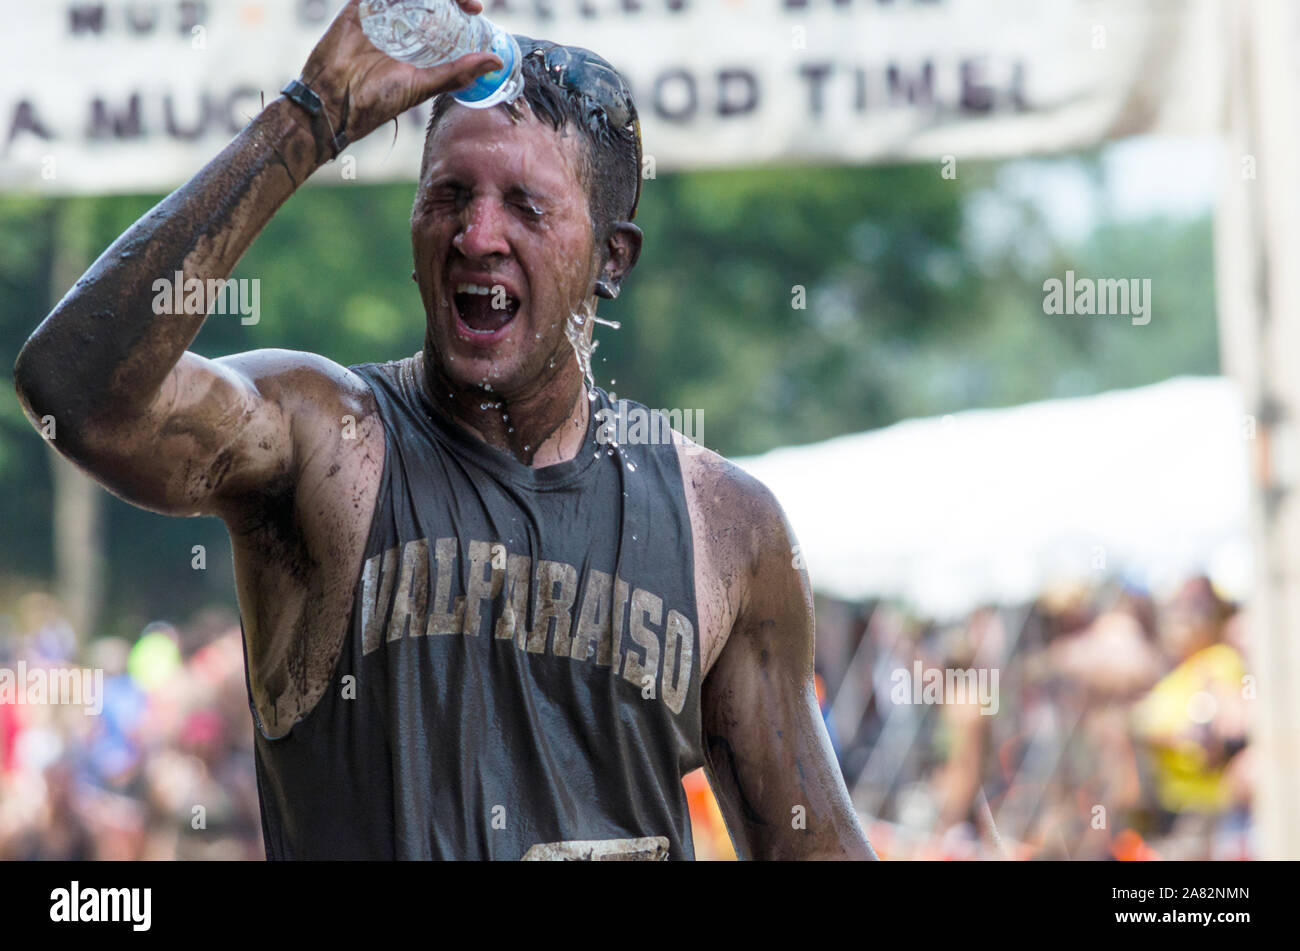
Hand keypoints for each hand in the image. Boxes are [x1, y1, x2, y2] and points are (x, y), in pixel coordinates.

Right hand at [295, 0, 503, 151]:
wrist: (336, 101)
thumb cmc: (378, 99)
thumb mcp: (424, 85)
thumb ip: (457, 71)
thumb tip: (495, 63)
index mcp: (418, 39)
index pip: (445, 11)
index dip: (461, 3)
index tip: (476, 10)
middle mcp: (401, 21)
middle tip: (467, 3)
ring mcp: (380, 10)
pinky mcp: (359, 4)